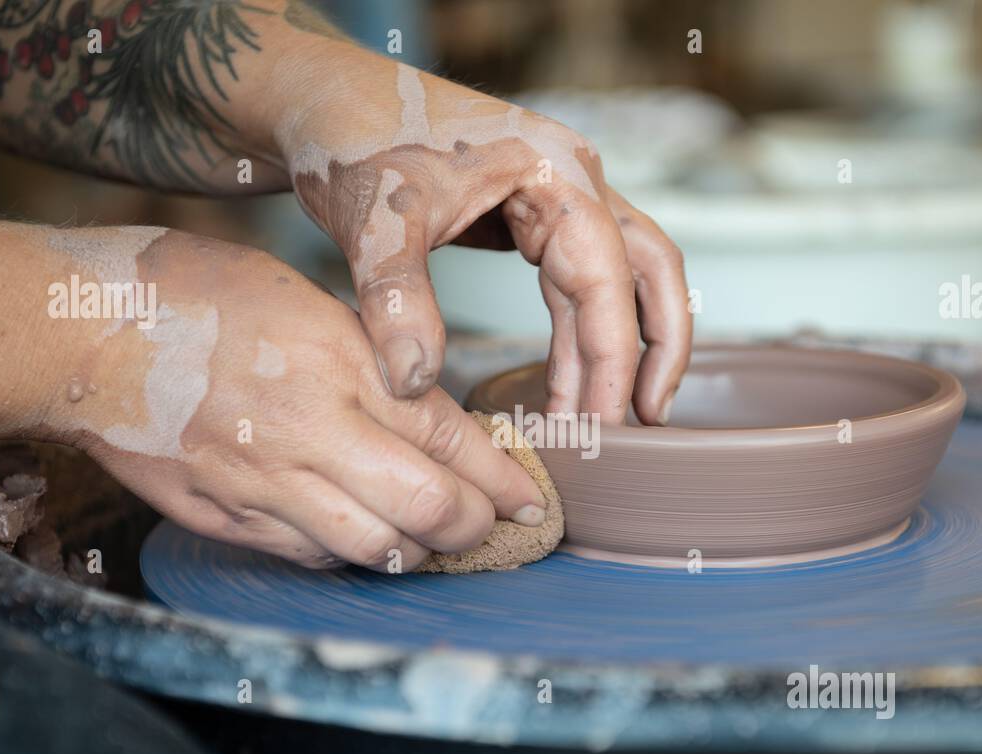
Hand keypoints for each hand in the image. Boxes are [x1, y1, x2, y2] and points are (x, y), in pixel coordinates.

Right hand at [47, 230, 546, 569]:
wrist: (85, 332)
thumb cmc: (198, 296)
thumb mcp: (309, 305)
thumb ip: (373, 364)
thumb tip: (431, 417)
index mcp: (342, 365)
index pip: (451, 441)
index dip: (502, 480)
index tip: (529, 500)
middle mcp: (313, 432)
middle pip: (427, 508)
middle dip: (475, 528)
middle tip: (491, 527)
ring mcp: (266, 483)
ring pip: (374, 550)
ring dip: (417, 553)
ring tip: (432, 544)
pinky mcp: (227, 517)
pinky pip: (309, 558)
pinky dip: (349, 558)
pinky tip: (361, 544)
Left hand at [272, 44, 691, 424]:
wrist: (325, 101)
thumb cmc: (355, 138)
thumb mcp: (373, 220)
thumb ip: (395, 300)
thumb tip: (415, 383)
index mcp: (553, 171)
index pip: (608, 277)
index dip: (612, 358)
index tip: (603, 425)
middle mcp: (572, 181)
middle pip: (649, 270)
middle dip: (657, 350)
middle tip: (646, 424)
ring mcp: (557, 199)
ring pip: (619, 281)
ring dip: (616, 351)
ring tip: (605, 423)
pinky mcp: (532, 219)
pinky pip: (577, 285)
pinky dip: (579, 337)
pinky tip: (566, 386)